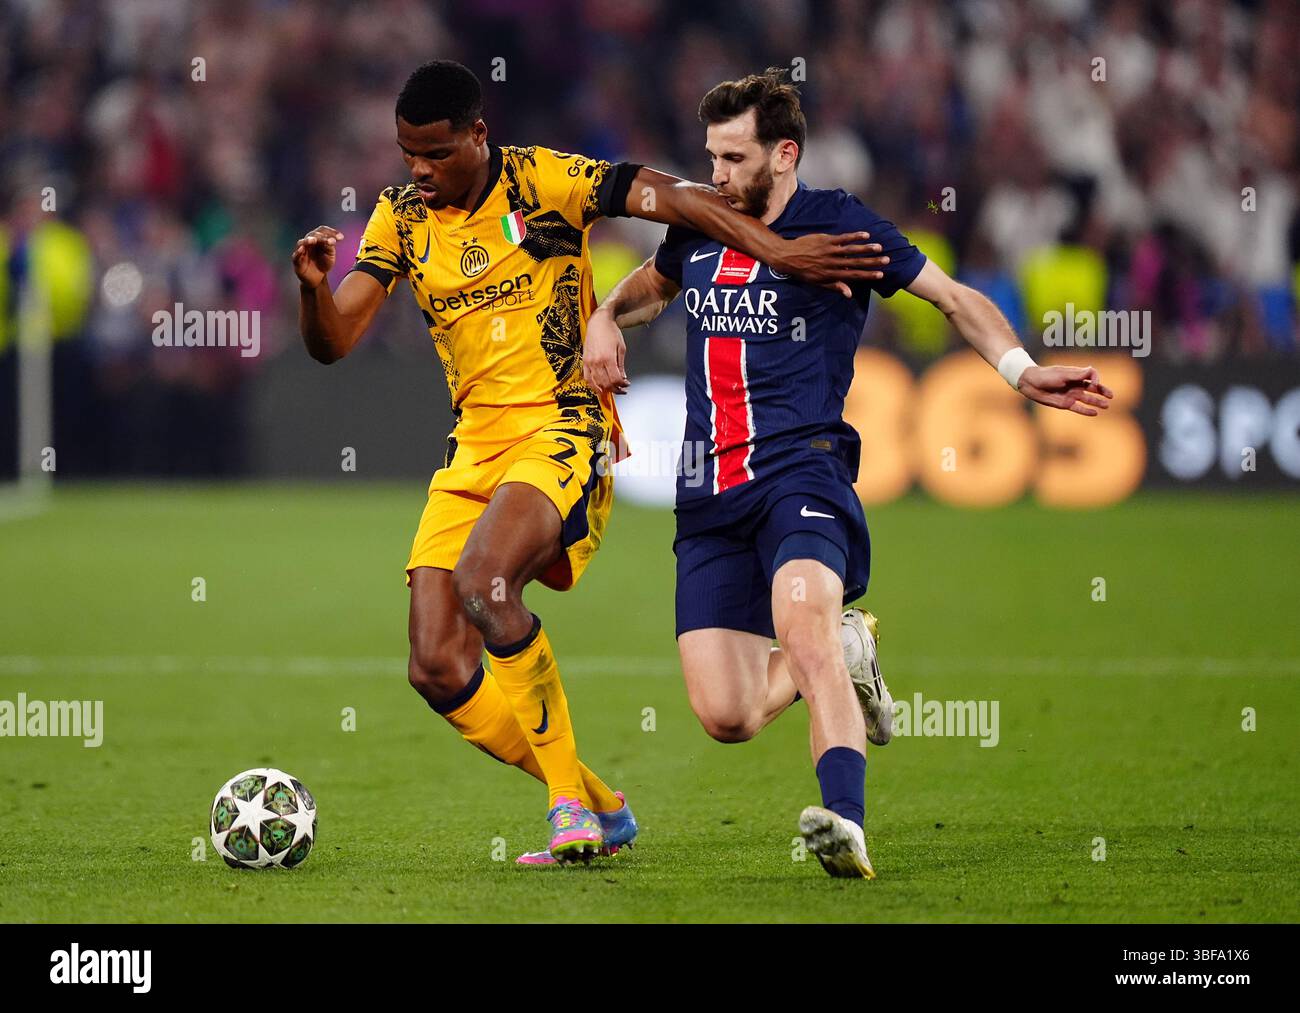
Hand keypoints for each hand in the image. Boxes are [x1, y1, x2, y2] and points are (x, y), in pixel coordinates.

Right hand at [292, 226, 343, 288]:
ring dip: (308, 240)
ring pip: (302, 242)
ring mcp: (302, 251)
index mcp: (317, 239)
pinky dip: (298, 252)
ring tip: (314, 240)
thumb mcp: (330, 255)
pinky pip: (295, 255)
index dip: (331, 232)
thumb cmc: (323, 264)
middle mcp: (308, 242)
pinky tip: (302, 249)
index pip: (322, 230)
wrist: (317, 278)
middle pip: (312, 235)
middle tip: (331, 241)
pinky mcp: (296, 261)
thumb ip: (330, 248)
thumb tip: (332, 240)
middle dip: (322, 236)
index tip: (341, 238)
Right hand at [583, 307, 627, 395]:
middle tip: (621, 389)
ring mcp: (589, 362)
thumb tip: (623, 378)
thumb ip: (621, 365)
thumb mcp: (621, 348)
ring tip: (612, 390)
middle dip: (615, 389)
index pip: (615, 379)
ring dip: (605, 389)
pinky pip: (587, 378)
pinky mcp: (584, 361)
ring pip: (596, 383)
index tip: (626, 384)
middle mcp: (597, 362)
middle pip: (606, 384)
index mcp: (608, 358)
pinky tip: (599, 387)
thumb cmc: (611, 332)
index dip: (622, 385)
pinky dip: (593, 385)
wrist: (598, 322)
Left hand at [772, 232, 888, 296]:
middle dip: (872, 262)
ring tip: (879, 248)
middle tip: (886, 260)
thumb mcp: (817, 283)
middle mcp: (832, 263)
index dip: (867, 275)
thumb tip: (850, 294)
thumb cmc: (803, 271)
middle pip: (856, 263)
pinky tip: (866, 235)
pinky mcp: (826, 240)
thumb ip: (835, 286)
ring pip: (851, 250)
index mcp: (831, 275)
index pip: (853, 276)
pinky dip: (855, 236)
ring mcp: (830, 251)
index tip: (880, 274)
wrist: (787, 256)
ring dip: (866, 249)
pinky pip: (843, 238)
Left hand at [1017, 365, 1114, 415]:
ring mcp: (1071, 395)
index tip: (1095, 383)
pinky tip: (1095, 413)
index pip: (1092, 375)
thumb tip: (1092, 370)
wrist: (1031, 384)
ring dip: (1097, 402)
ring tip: (1107, 406)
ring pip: (1087, 399)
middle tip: (1111, 396)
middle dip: (1102, 392)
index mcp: (1076, 375)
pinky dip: (1086, 411)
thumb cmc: (1046, 375)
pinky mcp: (1065, 404)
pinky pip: (1078, 408)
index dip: (1096, 379)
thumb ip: (1077, 374)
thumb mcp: (1063, 374)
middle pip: (1092, 388)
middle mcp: (1075, 385)